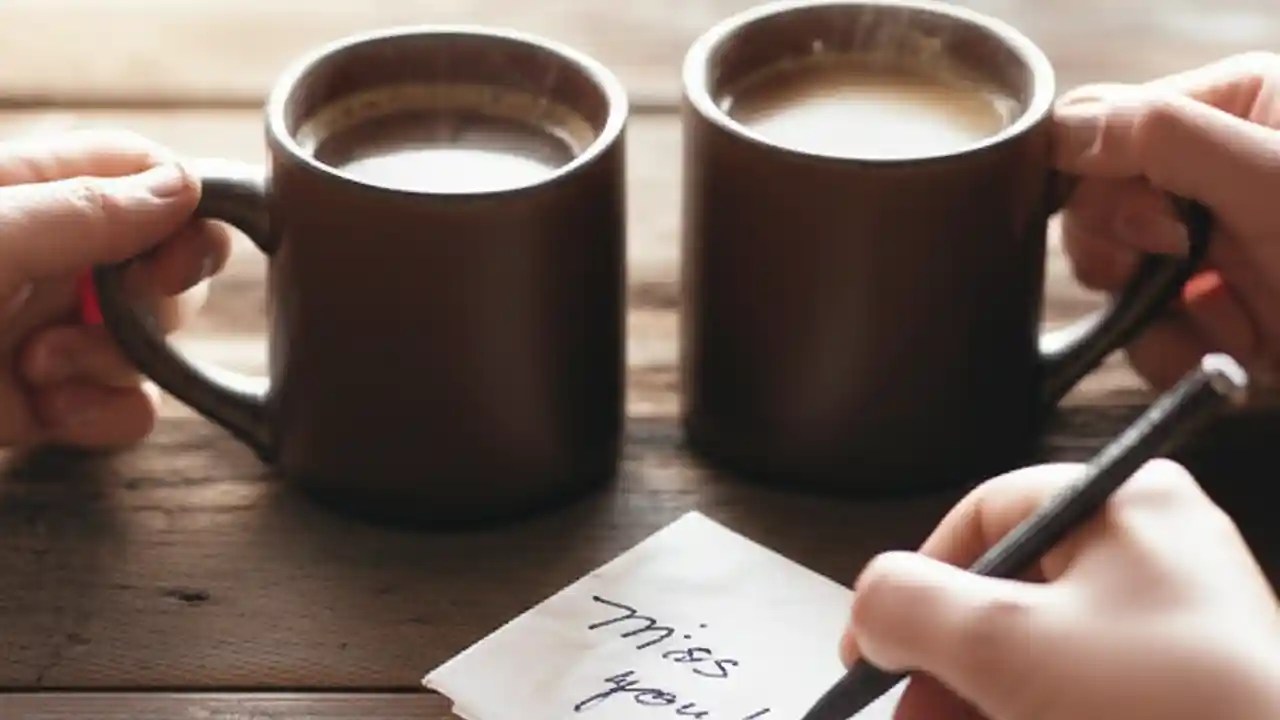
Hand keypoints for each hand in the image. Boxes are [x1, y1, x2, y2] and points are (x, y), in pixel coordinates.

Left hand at [0, 129, 228, 448]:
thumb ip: (82, 212)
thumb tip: (189, 185)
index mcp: (28, 191)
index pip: (145, 172)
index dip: (182, 211)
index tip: (173, 257)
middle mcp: (48, 258)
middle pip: (167, 265)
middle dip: (149, 303)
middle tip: (106, 315)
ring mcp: (46, 331)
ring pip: (152, 342)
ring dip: (113, 365)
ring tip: (39, 370)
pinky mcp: (42, 403)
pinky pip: (125, 408)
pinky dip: (105, 418)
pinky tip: (53, 415)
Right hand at [839, 460, 1279, 719]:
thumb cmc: (1170, 710)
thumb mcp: (1004, 643)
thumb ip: (909, 605)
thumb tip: (873, 607)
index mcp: (1123, 505)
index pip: (984, 519)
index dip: (914, 583)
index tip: (871, 649)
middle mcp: (1154, 554)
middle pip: (1005, 597)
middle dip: (943, 667)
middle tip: (909, 717)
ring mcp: (1173, 629)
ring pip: (1038, 657)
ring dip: (975, 702)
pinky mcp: (1183, 692)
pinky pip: (1080, 695)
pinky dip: (1029, 715)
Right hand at [1052, 52, 1279, 389]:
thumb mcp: (1274, 183)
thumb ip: (1161, 140)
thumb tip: (1057, 126)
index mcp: (1237, 106)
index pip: (1107, 128)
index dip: (1099, 185)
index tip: (1151, 232)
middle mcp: (1219, 170)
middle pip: (1099, 206)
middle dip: (1131, 256)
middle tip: (1184, 272)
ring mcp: (1220, 242)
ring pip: (1119, 278)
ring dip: (1161, 318)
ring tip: (1233, 326)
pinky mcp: (1224, 306)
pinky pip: (1150, 329)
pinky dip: (1185, 351)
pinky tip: (1245, 350)